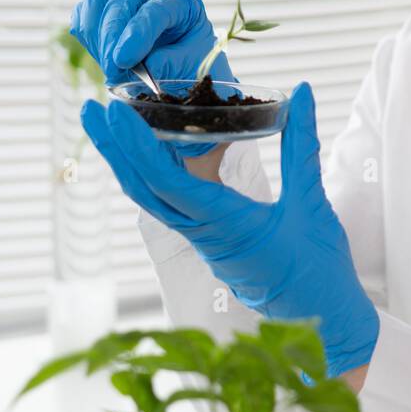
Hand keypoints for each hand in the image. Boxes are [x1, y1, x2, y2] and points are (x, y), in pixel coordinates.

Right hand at [69, 0, 233, 157]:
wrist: (180, 74)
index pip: (156, 9)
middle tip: (113, 72)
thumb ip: (173, 63)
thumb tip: (149, 63)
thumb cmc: (192, 67)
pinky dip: (87, 36)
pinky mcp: (104, 12)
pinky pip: (84, 14)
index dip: (138, 33)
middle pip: (122, 1)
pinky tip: (101, 57)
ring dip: (97, 37)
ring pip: (97, 0)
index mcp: (182, 0)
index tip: (124, 59)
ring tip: (110, 69)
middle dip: (112, 39)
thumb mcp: (192, 68)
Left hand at [80, 81, 378, 378]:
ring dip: (128, 162)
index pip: (167, 184)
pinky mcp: (210, 242)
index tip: (114, 113)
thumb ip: (302, 144)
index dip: (137, 146)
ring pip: (154, 199)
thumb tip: (301, 92)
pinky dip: (156, 175)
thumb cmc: (318, 267)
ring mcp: (203, 241)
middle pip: (144, 190)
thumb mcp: (311, 201)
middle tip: (89, 110)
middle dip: (114, 149)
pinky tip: (155, 154)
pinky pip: (172, 205)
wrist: (321, 319)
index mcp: (224, 225)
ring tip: (111, 126)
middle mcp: (203, 235)